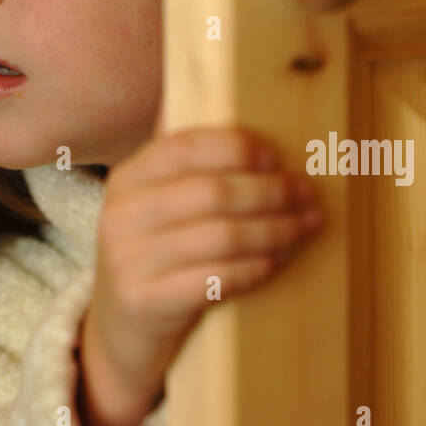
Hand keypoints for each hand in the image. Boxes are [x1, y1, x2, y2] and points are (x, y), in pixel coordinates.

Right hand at [76, 110, 324, 425]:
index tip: (274, 156)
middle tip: (306, 195)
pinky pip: (215, 280)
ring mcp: (129, 261)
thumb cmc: (153, 259)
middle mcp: (121, 215)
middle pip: (212, 192)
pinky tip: (276, 261)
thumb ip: (180, 163)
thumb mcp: (152, 207)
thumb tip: (215, 91)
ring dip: (275, 230)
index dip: (234, 146)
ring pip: (222, 236)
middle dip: (269, 192)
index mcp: (127, 180)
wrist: (119, 335)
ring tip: (304, 227)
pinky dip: (254, 269)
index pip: (183, 147)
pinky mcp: (146, 303)